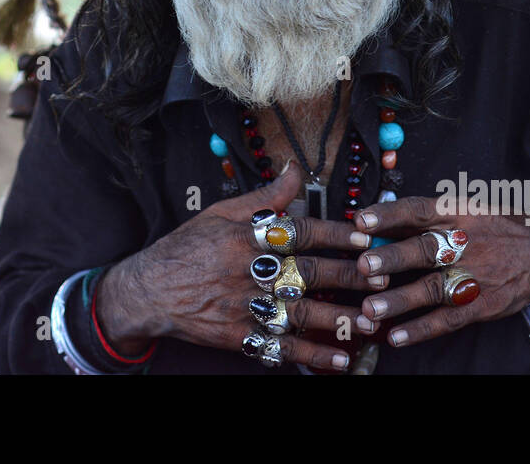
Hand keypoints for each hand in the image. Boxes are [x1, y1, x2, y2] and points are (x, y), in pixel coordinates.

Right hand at [96, 160, 377, 370]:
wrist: (147, 291)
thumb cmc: (186, 248)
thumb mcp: (220, 212)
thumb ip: (264, 195)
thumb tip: (296, 169)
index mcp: (246, 236)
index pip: (300, 231)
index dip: (336, 233)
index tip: (366, 236)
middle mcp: (247, 271)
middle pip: (308, 273)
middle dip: (349, 278)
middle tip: (382, 279)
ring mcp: (243, 307)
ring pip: (300, 314)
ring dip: (339, 320)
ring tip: (371, 322)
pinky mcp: (238, 336)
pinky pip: (281, 348)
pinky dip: (311, 356)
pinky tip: (339, 360)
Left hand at [352, 196, 529, 347]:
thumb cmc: (495, 226)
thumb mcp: (467, 208)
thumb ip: (427, 215)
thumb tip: (380, 218)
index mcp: (457, 213)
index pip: (419, 210)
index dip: (389, 214)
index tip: (360, 220)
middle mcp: (463, 243)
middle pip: (423, 250)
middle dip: (392, 258)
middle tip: (362, 265)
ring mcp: (473, 276)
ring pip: (432, 289)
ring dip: (399, 300)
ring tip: (369, 309)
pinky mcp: (481, 304)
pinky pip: (448, 319)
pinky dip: (421, 329)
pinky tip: (396, 337)